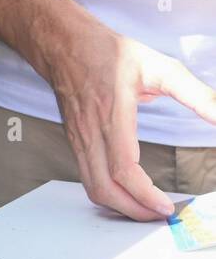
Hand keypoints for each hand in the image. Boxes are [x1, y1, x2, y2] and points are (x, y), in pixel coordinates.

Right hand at [48, 24, 215, 219]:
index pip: (123, 169)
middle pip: (104, 189)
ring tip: (147, 207)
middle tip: (160, 214)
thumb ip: (197, 94)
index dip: (144, 195)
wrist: (63, 44)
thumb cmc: (107, 53)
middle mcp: (90, 132)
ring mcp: (78, 139)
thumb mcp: (160, 67)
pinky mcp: (74, 141)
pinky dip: (107, 192)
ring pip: (93, 187)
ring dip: (120, 206)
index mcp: (111, 115)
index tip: (166, 206)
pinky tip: (127, 191)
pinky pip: (87, 177)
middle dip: (134, 211)